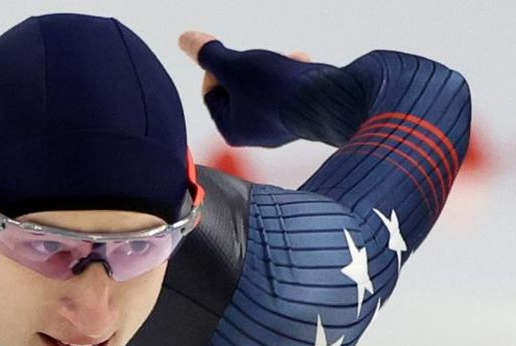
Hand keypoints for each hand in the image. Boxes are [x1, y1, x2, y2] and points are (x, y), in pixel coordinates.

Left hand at [176, 30, 324, 149]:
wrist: (331, 99)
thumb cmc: (277, 89)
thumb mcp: (234, 65)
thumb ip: (209, 54)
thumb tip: (185, 40)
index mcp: (232, 131)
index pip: (211, 93)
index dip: (218, 69)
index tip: (235, 60)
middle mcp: (255, 135)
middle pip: (237, 90)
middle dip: (247, 68)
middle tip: (260, 61)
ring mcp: (281, 127)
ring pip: (263, 88)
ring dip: (270, 67)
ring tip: (283, 61)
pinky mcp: (302, 116)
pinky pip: (288, 91)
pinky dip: (291, 74)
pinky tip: (299, 63)